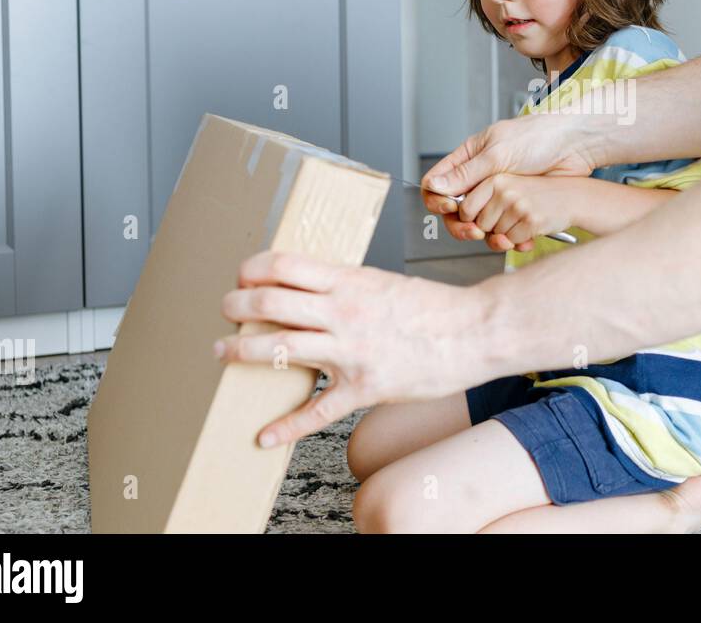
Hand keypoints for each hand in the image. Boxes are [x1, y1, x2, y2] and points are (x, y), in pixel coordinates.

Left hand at [215, 250, 493, 446]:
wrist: (475, 332)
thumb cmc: (435, 306)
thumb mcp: (383, 281)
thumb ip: (346, 285)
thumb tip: (312, 286)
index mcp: (350, 281)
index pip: (284, 265)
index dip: (253, 269)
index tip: (243, 275)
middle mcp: (344, 312)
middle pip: (270, 302)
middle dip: (237, 306)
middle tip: (226, 310)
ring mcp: (351, 351)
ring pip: (280, 348)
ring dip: (242, 351)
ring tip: (224, 352)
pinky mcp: (364, 387)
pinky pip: (317, 410)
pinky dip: (286, 427)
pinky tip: (265, 435)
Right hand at [421, 111, 599, 249]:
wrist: (575, 146)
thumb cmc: (538, 137)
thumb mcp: (498, 153)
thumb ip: (466, 173)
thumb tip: (434, 186)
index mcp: (469, 159)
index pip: (437, 184)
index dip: (438, 200)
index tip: (451, 208)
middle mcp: (480, 179)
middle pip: (454, 211)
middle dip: (460, 225)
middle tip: (475, 230)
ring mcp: (498, 195)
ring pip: (478, 224)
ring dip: (485, 236)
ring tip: (498, 237)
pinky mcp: (516, 208)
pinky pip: (504, 230)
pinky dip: (508, 239)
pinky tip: (516, 240)